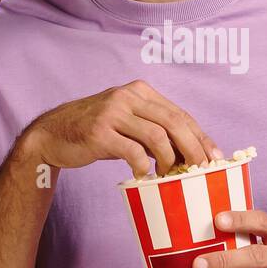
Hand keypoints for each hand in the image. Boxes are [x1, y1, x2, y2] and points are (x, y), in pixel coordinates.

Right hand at [19, 79, 221, 177]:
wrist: (52, 135)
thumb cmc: (96, 133)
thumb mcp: (127, 124)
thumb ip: (154, 132)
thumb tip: (189, 154)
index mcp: (139, 91)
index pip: (179, 113)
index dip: (200, 136)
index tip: (214, 156)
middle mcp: (128, 97)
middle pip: (173, 122)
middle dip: (193, 148)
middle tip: (201, 169)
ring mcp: (113, 113)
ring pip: (157, 136)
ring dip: (169, 160)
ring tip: (168, 175)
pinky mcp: (100, 132)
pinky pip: (133, 151)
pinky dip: (144, 166)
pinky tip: (143, 175)